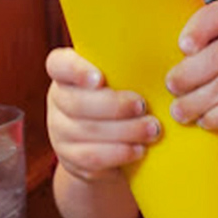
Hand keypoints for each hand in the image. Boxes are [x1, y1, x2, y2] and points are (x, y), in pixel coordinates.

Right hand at [46, 48, 160, 182]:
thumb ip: (128, 71)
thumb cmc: (122, 101)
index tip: (100, 78)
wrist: (107, 147)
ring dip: (124, 131)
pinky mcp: (70, 158)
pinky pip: (91, 157)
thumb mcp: (121, 82)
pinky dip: (118, 153)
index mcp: (66, 74)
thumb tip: (160, 59)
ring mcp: (60, 131)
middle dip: (114, 106)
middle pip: (77, 103)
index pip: (58, 65)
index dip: (76, 70)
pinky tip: (139, 150)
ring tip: (152, 130)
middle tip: (143, 106)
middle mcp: (58, 100)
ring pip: (87, 131)